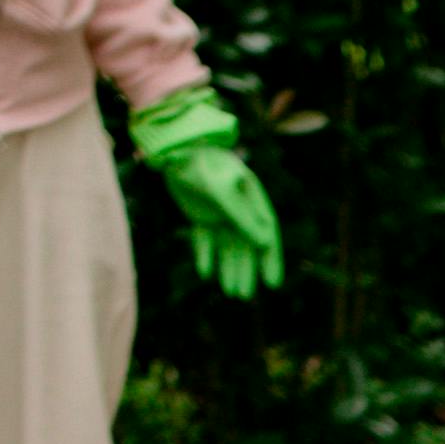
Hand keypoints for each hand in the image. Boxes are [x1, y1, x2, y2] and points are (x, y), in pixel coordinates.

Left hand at [130, 90, 283, 299]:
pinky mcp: (200, 214)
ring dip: (228, 268)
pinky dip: (205, 254)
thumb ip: (241, 216)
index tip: (272, 284)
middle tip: (243, 296)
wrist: (172, 147)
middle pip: (246, 246)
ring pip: (226, 246)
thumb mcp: (221, 190)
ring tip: (229, 291)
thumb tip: (264, 244)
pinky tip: (204, 271)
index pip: (267, 233)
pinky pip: (205, 239)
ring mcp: (218, 212)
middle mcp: (238, 209)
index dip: (271, 259)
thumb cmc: (201, 164)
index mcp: (252, 199)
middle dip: (245, 271)